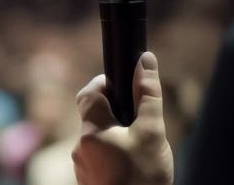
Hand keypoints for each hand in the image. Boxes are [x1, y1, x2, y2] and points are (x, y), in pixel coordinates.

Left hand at [72, 52, 173, 184]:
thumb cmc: (144, 179)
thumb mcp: (152, 133)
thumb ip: (148, 95)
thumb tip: (146, 60)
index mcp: (91, 132)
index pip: (89, 93)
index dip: (105, 84)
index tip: (124, 87)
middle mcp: (80, 148)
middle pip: (93, 116)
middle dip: (115, 112)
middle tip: (138, 119)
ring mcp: (82, 168)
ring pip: (97, 139)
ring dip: (115, 135)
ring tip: (139, 146)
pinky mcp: (89, 182)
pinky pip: (99, 158)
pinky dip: (113, 154)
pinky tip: (132, 165)